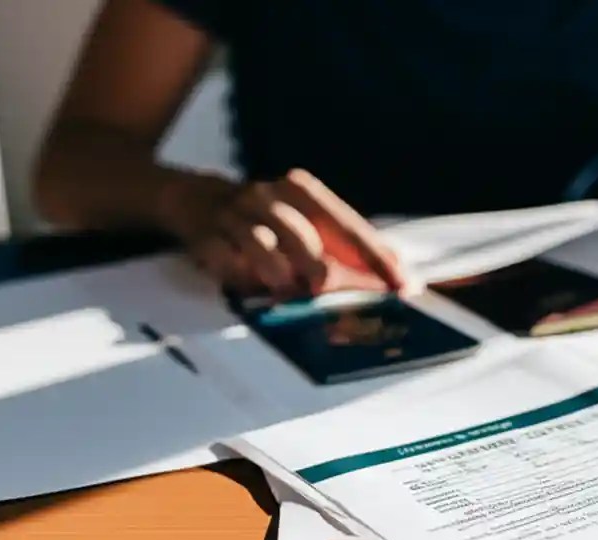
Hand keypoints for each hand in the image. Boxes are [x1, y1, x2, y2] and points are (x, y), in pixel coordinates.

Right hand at [165, 169, 404, 296]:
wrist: (195, 200)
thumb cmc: (267, 220)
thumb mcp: (305, 221)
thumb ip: (345, 246)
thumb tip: (398, 273)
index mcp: (300, 190)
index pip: (345, 224)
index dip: (374, 256)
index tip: (401, 284)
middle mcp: (267, 196)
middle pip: (303, 237)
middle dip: (322, 270)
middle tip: (328, 291)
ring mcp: (234, 214)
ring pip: (262, 247)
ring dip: (279, 276)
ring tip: (286, 289)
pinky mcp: (205, 235)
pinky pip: (226, 260)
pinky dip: (240, 275)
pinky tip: (248, 284)